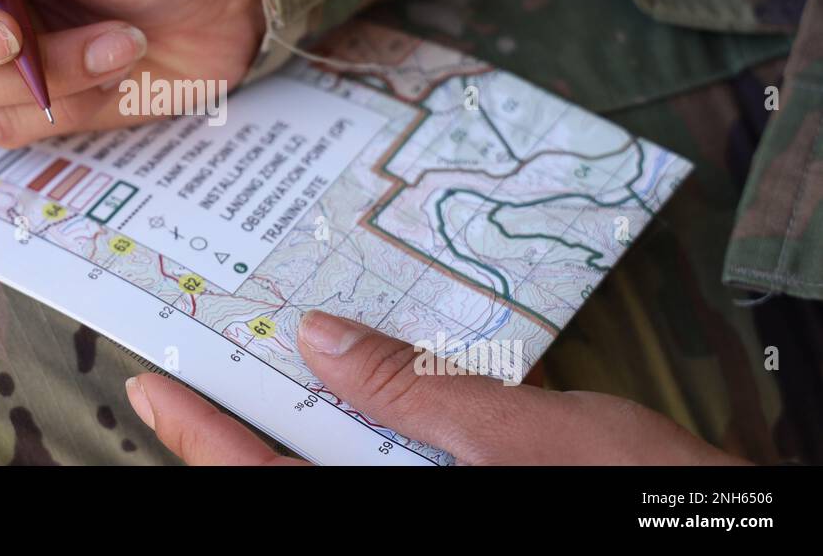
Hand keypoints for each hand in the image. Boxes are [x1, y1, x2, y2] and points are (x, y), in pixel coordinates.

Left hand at [125, 310, 747, 464]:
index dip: (199, 435)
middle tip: (190, 369)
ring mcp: (431, 507)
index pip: (263, 478)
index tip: (152, 387)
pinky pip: (392, 462)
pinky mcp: (464, 494)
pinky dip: (367, 426)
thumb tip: (323, 341)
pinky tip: (364, 383)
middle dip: (235, 427)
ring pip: (335, 467)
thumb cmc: (635, 499)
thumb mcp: (526, 436)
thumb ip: (416, 392)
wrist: (717, 528)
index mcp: (394, 515)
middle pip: (287, 475)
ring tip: (267, 360)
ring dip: (298, 421)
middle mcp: (394, 515)